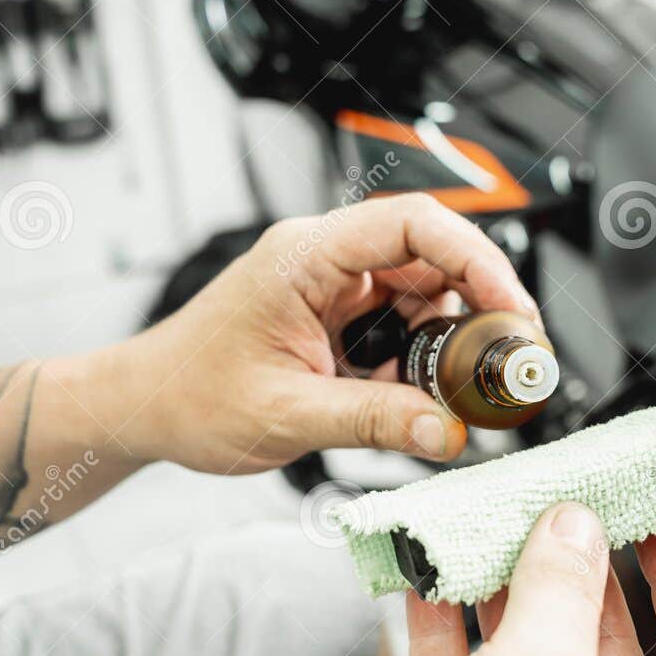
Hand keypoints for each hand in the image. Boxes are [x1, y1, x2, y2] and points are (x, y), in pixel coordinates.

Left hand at [101, 194, 538, 473]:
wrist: (144, 407)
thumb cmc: (189, 394)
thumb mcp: (288, 415)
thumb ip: (374, 422)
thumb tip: (448, 431)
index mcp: (304, 256)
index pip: (411, 224)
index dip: (476, 259)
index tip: (511, 308)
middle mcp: (321, 259)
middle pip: (430, 254)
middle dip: (478, 302)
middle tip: (510, 354)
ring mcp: (330, 286)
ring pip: (422, 290)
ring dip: (449, 337)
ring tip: (457, 389)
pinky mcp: (335, 315)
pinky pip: (400, 321)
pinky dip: (420, 358)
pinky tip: (417, 395)